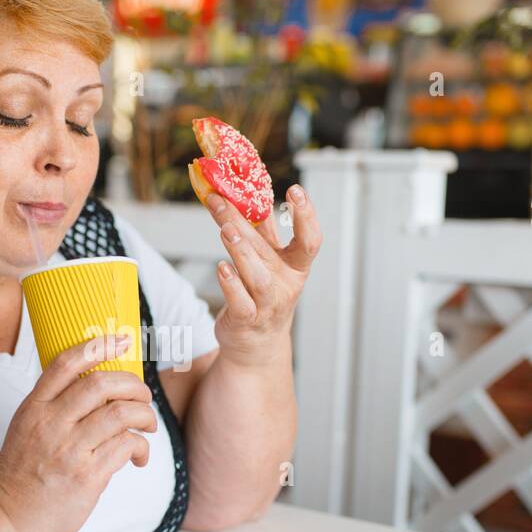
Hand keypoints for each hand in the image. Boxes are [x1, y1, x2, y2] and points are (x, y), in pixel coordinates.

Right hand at [0, 333, 157, 531]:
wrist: (9, 521)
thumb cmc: (22, 477)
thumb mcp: (26, 430)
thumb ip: (55, 408)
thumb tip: (100, 389)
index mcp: (34, 408)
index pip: (66, 364)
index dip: (98, 345)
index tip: (121, 340)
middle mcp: (50, 424)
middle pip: (102, 384)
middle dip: (134, 385)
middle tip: (143, 397)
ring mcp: (68, 450)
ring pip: (121, 414)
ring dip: (145, 417)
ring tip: (147, 426)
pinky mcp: (86, 476)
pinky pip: (127, 446)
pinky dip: (141, 448)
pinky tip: (138, 458)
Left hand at [202, 185, 321, 365]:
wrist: (257, 343)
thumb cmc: (263, 293)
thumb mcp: (270, 260)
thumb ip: (264, 228)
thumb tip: (251, 188)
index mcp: (296, 266)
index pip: (310, 240)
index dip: (306, 216)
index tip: (296, 190)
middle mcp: (286, 284)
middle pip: (266, 250)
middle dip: (244, 222)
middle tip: (222, 199)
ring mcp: (268, 304)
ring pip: (256, 276)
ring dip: (241, 252)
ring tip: (226, 230)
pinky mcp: (247, 320)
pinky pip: (241, 302)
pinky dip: (231, 285)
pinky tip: (222, 268)